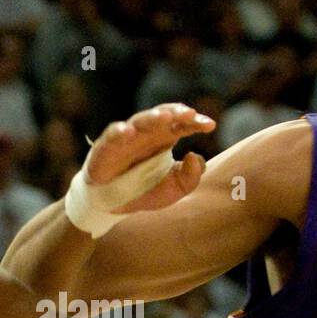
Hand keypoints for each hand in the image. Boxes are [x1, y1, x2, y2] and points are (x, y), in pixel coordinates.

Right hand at [85, 103, 214, 214]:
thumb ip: (191, 177)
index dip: (196, 122)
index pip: (182, 124)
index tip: (210, 125)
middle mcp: (147, 133)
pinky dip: (118, 131)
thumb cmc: (145, 190)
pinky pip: (112, 135)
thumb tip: (196, 156)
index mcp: (165, 138)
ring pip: (139, 121)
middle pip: (163, 115)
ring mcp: (127, 138)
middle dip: (176, 112)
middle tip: (189, 114)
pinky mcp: (106, 147)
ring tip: (164, 118)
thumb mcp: (175, 190)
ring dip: (152, 118)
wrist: (114, 205)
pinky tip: (127, 132)